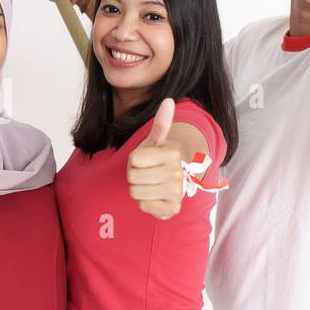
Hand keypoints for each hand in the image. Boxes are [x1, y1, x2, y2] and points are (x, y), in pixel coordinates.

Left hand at [127, 98, 184, 218]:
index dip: (134, 160)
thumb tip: (169, 100)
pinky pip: (143, 206)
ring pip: (135, 192)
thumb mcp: (155, 141)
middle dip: (134, 175)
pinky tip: (154, 196)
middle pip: (133, 177)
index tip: (144, 160)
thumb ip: (161, 123)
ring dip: (138, 189)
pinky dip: (144, 203)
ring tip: (149, 184)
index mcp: (171, 154)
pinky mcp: (172, 209)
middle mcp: (177, 173)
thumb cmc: (158, 160)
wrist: (174, 182)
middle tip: (146, 173)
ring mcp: (176, 192)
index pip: (134, 159)